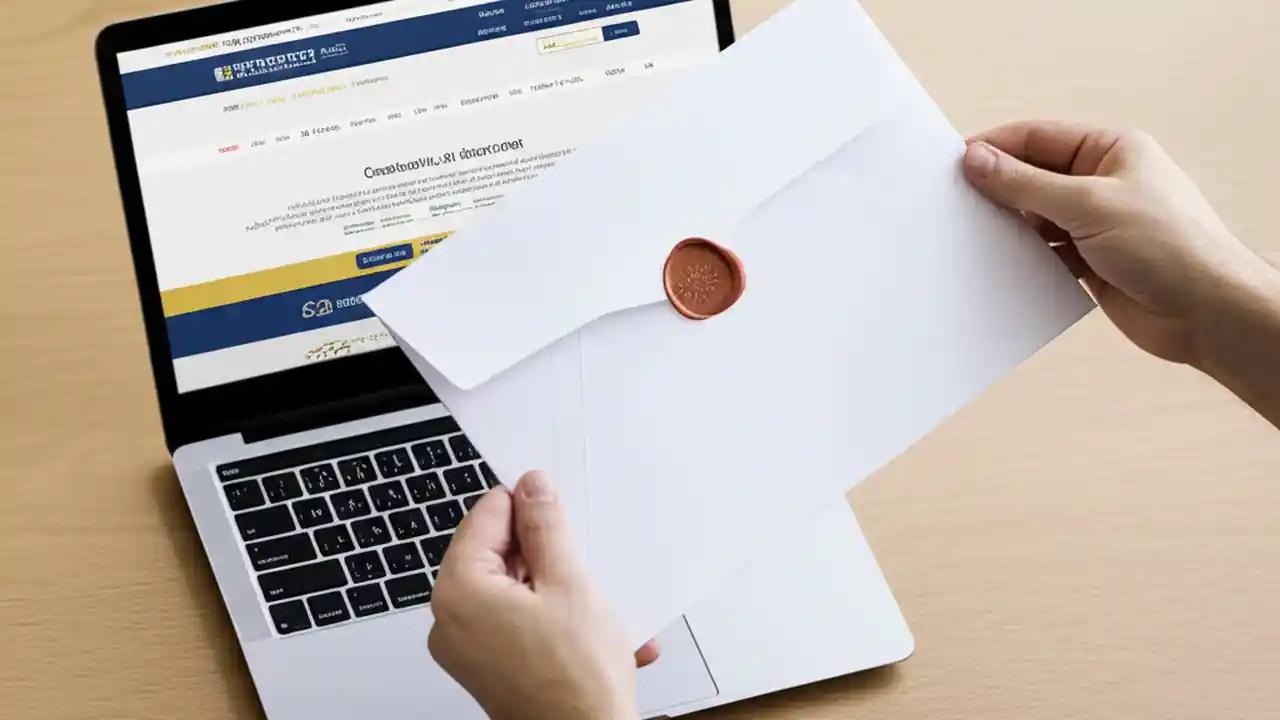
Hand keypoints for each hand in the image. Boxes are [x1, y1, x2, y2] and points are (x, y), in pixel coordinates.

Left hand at [428, 471, 657, 719]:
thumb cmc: (577, 681)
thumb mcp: (569, 583)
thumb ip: (545, 527)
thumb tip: (531, 488)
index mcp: (459, 591)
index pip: (485, 516)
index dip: (526, 504)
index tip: (553, 502)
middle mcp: (450, 620)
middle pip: (494, 553)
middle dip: (543, 551)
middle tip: (579, 561)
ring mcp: (466, 648)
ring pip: (510, 587)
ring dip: (556, 586)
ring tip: (594, 603)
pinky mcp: (486, 666)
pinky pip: (514, 620)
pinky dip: (551, 616)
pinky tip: (591, 625)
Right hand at [962, 121, 1270, 365]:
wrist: (1205, 312)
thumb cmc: (1168, 246)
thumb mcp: (1088, 204)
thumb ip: (1026, 184)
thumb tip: (977, 160)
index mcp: (1111, 150)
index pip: (1039, 138)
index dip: (996, 148)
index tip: (955, 163)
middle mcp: (1103, 183)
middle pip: (1033, 177)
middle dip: (997, 188)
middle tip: (955, 201)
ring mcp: (1096, 224)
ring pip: (1035, 217)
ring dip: (1009, 226)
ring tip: (973, 235)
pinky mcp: (1090, 261)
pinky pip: (1044, 253)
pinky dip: (1023, 257)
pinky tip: (1001, 264)